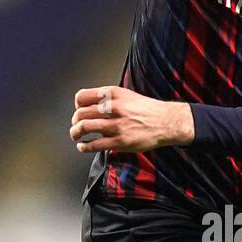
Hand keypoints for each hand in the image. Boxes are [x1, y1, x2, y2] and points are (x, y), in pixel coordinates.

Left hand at [70, 85, 194, 154]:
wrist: (166, 122)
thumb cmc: (147, 110)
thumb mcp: (127, 95)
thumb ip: (109, 99)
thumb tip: (90, 106)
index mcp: (114, 94)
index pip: (82, 97)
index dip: (77, 105)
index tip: (79, 110)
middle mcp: (114, 108)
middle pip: (81, 113)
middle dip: (75, 121)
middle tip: (76, 125)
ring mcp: (117, 125)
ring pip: (84, 127)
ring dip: (75, 133)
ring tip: (76, 135)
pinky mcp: (120, 142)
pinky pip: (94, 145)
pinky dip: (84, 146)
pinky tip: (83, 146)